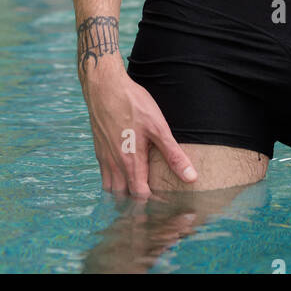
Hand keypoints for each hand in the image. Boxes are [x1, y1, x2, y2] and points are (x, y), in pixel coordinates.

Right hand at [81, 64, 197, 197]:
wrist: (105, 86)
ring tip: (138, 192)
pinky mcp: (99, 149)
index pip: (141, 197)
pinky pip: (104, 177)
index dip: (155, 204)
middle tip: (153, 202)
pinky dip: (114, 183)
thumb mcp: (158, 127)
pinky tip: (124, 174)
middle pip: (124, 198)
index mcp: (131, 162)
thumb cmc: (132, 103)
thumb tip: (191, 177)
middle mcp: (115, 165)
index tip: (167, 204)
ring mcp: (105, 158)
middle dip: (137, 204)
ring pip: (111, 190)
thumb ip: (173, 154)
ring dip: (124, 195)